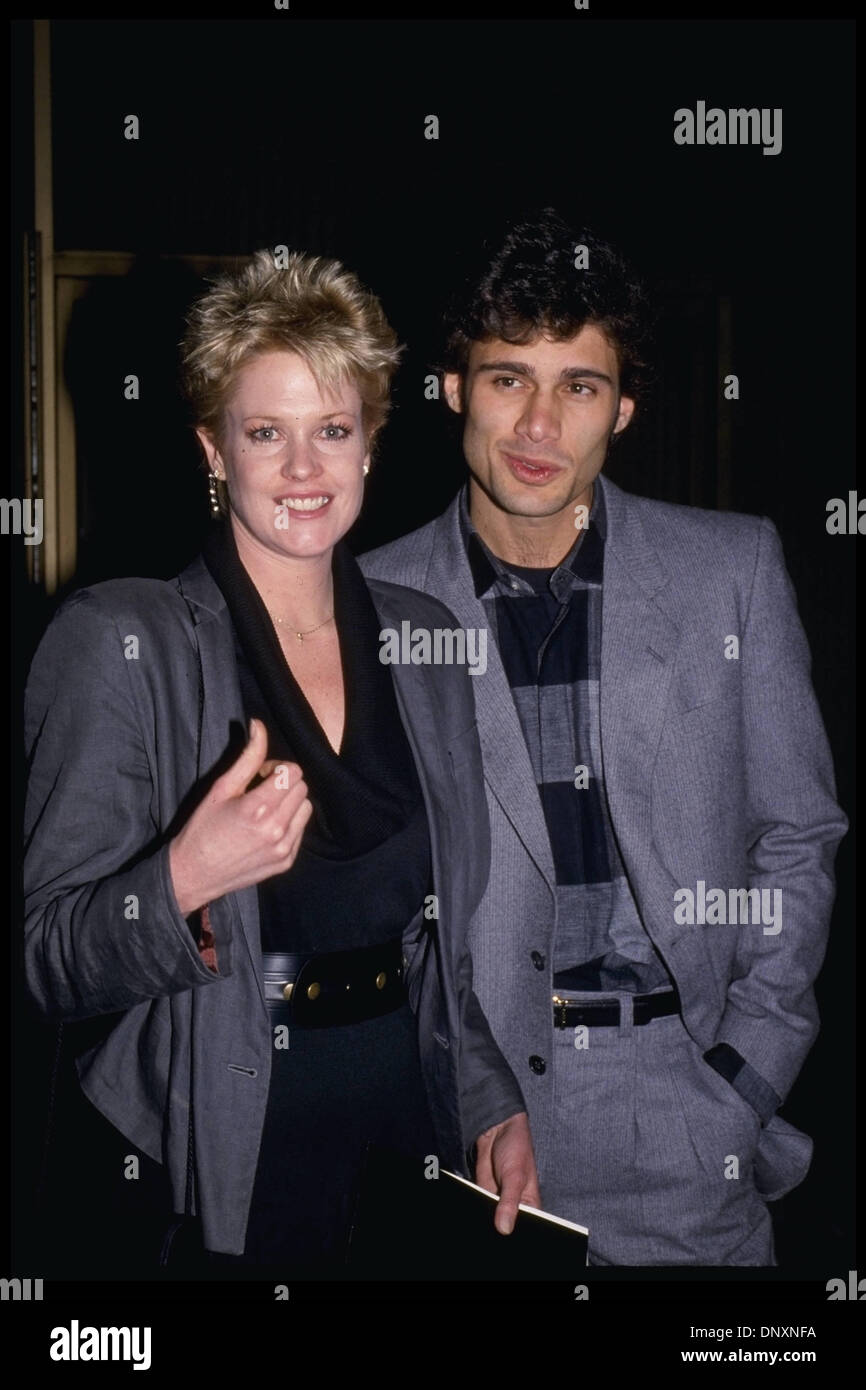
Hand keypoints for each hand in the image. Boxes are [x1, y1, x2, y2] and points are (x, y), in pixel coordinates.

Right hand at [169, 718, 312, 915]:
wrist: (193, 873)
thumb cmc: (202, 827)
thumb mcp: (221, 788)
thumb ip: (247, 757)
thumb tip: (259, 726)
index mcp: (259, 807)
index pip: (293, 772)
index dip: (276, 768)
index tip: (259, 775)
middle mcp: (276, 828)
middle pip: (301, 787)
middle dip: (284, 783)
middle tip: (260, 790)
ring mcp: (284, 848)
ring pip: (305, 808)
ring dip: (290, 802)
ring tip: (266, 809)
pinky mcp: (286, 861)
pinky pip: (301, 830)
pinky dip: (289, 823)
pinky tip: (266, 827)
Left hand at [474, 1111, 540, 1234]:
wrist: (496, 1130)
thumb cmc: (516, 1149)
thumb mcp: (515, 1176)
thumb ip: (509, 1202)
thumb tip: (504, 1229)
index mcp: (529, 1207)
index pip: (523, 1229)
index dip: (513, 1234)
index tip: (502, 1236)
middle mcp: (514, 1207)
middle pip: (504, 1226)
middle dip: (496, 1228)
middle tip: (488, 1224)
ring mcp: (497, 1202)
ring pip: (489, 1218)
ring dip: (482, 1218)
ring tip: (479, 1213)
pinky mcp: (482, 1194)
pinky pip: (477, 1206)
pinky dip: (474, 1208)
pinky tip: (470, 1209)